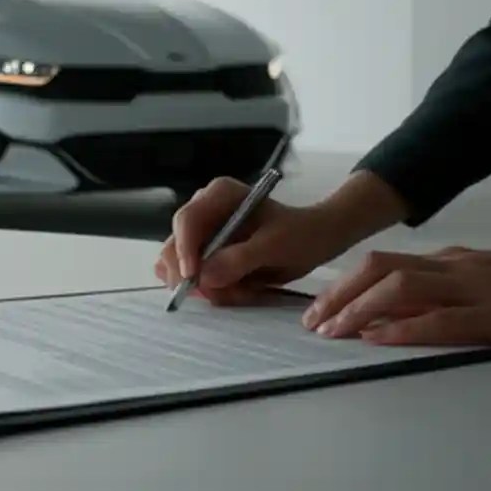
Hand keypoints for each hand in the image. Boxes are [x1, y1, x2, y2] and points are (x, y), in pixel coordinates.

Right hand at [154, 176, 371, 304]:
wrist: (315, 240)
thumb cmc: (299, 234)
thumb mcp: (275, 245)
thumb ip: (239, 259)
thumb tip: (204, 276)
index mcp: (217, 195)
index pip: (187, 221)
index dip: (183, 250)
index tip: (192, 278)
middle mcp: (203, 211)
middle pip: (175, 246)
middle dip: (194, 276)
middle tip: (219, 295)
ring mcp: (202, 235)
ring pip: (182, 268)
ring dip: (209, 287)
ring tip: (243, 289)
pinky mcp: (206, 256)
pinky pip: (195, 279)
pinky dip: (212, 291)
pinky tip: (238, 290)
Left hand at [305, 245, 490, 347]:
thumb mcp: (480, 276)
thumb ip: (440, 285)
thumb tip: (393, 304)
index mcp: (449, 259)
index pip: (382, 265)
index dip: (344, 285)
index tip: (318, 307)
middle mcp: (453, 267)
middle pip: (379, 269)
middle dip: (338, 294)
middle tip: (312, 321)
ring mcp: (473, 288)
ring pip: (401, 289)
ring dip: (359, 310)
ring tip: (333, 332)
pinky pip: (442, 319)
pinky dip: (404, 329)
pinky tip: (377, 339)